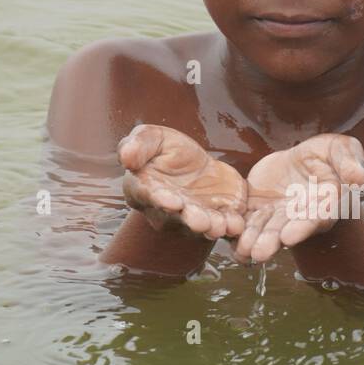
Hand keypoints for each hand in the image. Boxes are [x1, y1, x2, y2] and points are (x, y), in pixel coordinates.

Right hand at [117, 124, 246, 241]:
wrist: (195, 164)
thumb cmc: (165, 150)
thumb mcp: (151, 138)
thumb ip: (137, 145)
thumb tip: (126, 157)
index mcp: (144, 190)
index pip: (150, 196)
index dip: (161, 199)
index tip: (172, 201)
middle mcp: (166, 211)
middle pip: (178, 217)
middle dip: (190, 219)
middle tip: (200, 222)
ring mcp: (192, 218)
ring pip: (201, 226)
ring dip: (212, 227)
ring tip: (221, 226)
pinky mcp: (217, 217)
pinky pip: (224, 224)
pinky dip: (231, 226)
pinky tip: (237, 224)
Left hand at [233, 133, 363, 262]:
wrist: (301, 158)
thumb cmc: (327, 155)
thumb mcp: (341, 149)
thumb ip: (349, 162)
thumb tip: (358, 178)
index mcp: (325, 204)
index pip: (315, 217)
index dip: (302, 227)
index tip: (289, 236)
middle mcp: (301, 216)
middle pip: (286, 230)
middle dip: (272, 241)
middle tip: (259, 253)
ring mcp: (278, 215)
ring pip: (265, 230)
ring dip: (253, 241)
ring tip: (242, 251)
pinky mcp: (259, 209)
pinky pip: (248, 221)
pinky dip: (239, 233)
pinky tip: (229, 242)